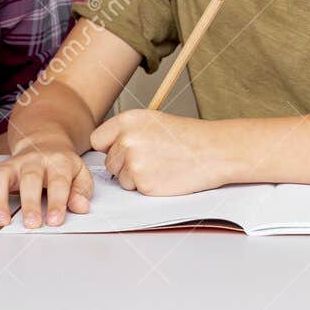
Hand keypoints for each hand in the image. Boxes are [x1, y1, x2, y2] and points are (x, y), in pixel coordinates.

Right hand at [0, 140, 91, 227]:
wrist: (44, 142)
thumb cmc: (62, 165)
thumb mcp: (80, 173)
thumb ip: (82, 190)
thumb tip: (80, 207)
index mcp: (57, 162)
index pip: (58, 181)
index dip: (57, 201)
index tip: (54, 221)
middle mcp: (32, 162)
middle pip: (29, 179)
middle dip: (29, 202)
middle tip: (31, 224)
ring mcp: (11, 165)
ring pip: (0, 177)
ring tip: (1, 221)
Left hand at [89, 108, 233, 195]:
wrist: (212, 151)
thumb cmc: (186, 137)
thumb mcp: (151, 121)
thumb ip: (126, 132)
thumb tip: (107, 148)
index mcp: (127, 120)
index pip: (97, 140)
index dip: (109, 148)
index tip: (121, 150)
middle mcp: (126, 140)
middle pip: (109, 162)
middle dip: (124, 164)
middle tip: (151, 158)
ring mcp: (133, 162)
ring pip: (120, 177)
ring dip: (135, 177)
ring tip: (160, 165)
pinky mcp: (143, 183)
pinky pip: (134, 189)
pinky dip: (147, 186)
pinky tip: (164, 175)